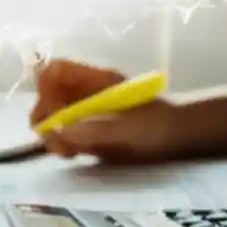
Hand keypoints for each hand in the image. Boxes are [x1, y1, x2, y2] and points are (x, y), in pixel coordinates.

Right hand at [29, 59, 184, 162]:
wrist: (181, 139)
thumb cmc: (157, 130)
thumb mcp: (126, 132)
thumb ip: (91, 131)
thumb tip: (55, 130)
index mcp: (96, 81)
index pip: (56, 71)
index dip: (44, 90)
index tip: (51, 118)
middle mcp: (87, 91)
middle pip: (49, 94)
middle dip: (46, 119)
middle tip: (58, 144)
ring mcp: (88, 108)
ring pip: (53, 114)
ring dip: (52, 134)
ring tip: (68, 153)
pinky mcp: (90, 125)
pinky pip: (64, 129)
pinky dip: (62, 142)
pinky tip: (74, 154)